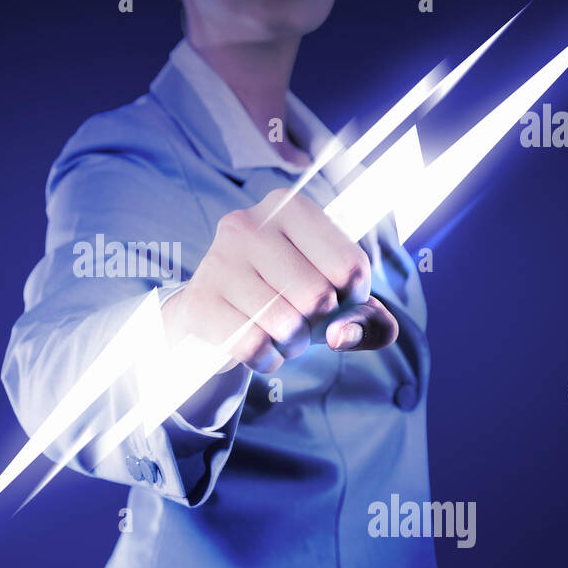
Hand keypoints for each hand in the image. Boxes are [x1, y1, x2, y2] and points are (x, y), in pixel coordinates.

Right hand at [163, 188, 398, 373]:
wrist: (217, 311)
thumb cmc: (288, 298)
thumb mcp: (338, 300)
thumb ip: (368, 320)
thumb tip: (340, 335)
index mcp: (291, 207)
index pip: (351, 266)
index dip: (353, 299)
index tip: (334, 300)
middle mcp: (250, 224)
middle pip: (317, 297)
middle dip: (319, 325)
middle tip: (302, 321)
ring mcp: (219, 259)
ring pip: (285, 324)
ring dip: (293, 345)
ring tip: (281, 334)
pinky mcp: (200, 300)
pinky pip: (253, 346)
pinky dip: (267, 359)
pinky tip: (260, 346)